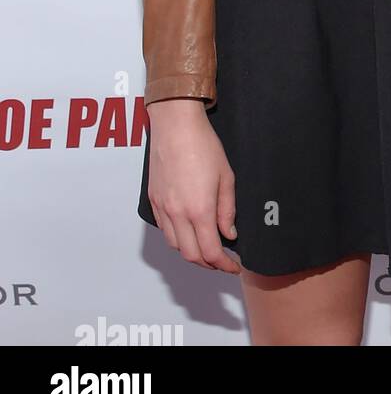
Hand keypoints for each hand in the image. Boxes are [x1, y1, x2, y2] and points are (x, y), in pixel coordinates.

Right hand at [145, 100, 240, 272]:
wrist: (175, 126)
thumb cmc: (203, 146)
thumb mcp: (226, 177)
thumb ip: (228, 210)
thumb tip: (229, 234)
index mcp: (199, 210)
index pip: (211, 252)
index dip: (224, 265)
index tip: (234, 266)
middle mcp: (178, 214)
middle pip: (191, 255)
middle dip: (209, 264)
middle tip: (224, 261)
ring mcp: (163, 209)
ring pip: (175, 246)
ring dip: (192, 253)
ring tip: (208, 247)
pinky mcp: (154, 201)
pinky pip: (165, 230)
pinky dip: (178, 238)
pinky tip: (189, 231)